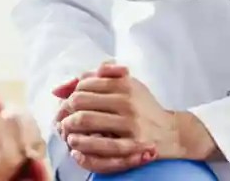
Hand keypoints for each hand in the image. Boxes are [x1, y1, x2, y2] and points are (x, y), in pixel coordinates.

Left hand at [52, 62, 217, 174]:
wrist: (173, 132)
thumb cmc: (143, 106)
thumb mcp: (124, 84)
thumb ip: (93, 80)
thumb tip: (56, 89)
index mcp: (124, 83)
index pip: (84, 84)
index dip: (71, 95)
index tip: (68, 106)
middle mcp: (127, 100)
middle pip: (80, 101)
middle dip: (65, 112)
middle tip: (63, 120)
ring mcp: (130, 123)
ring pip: (85, 121)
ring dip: (69, 129)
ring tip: (67, 134)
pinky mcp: (134, 144)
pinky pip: (101, 146)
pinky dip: (83, 147)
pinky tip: (76, 149)